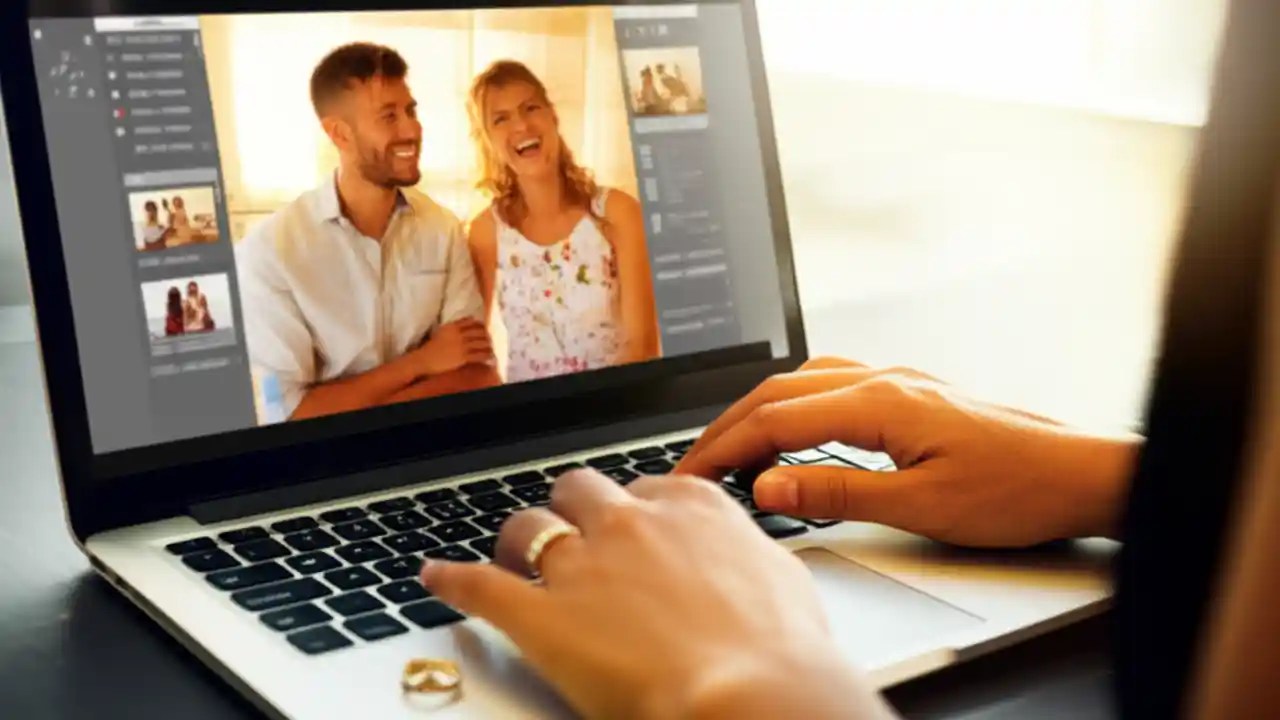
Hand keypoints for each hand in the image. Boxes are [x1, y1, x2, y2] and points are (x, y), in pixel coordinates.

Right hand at [415, 318, 492, 375]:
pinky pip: (479, 355)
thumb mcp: (442, 330)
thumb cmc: (432, 346)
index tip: (485, 329)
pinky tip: (491, 357)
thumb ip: (455, 325)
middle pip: (479, 332)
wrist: (424, 360)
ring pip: (481, 343)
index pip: (472, 322)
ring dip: (489, 346)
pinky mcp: (463, 357)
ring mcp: (461, 346)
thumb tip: (470, 318)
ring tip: (492, 348)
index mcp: (453, 327)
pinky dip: (487, 356)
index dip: (481, 325)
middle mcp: (458, 335)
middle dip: (487, 335)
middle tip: (491, 339)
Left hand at [420, 470, 890, 719]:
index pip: (642, 488)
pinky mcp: (543, 617)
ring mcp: (584, 566)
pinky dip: (451, 580)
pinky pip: (480, 585)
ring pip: (527, 528)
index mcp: (691, 506)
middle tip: (569, 538)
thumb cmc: (783, 651)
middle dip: (569, 512)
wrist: (759, 694)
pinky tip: (435, 577)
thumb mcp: (779, 580)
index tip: (627, 529)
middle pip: (577, 492)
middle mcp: (632, 523)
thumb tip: (738, 557)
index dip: (629, 513)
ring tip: (509, 556)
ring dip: (516, 542)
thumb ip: (742, 554)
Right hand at [676, 357, 1140, 546]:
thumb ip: (836, 493)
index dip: (725, 447)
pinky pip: (834, 384)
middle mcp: (885, 380)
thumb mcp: (921, 506)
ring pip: (805, 381)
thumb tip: (768, 487)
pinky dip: (796, 403)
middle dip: (730, 425)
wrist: (1081, 474)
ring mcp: (901, 381)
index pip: (776, 419)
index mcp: (881, 402)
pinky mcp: (913, 394)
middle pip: (781, 391)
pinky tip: (794, 425)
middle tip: (696, 463)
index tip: (692, 473)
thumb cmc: (1015, 491)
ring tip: (734, 448)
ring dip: (761, 410)